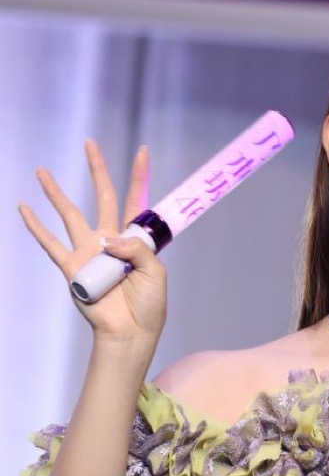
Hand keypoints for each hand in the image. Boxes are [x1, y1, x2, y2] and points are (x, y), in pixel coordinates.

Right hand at [18, 141, 165, 344]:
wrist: (130, 332)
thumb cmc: (149, 305)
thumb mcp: (156, 273)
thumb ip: (137, 250)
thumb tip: (107, 240)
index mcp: (135, 240)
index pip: (137, 201)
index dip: (140, 177)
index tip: (142, 151)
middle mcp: (111, 241)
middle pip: (103, 197)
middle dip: (97, 170)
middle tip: (90, 144)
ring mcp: (89, 252)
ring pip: (70, 214)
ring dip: (56, 193)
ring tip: (42, 171)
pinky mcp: (72, 268)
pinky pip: (51, 243)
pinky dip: (36, 226)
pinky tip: (24, 208)